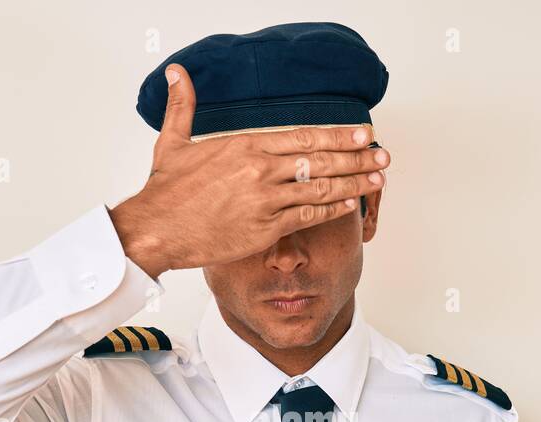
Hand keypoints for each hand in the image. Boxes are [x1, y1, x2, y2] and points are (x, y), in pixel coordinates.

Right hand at [108, 62, 389, 279]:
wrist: (156, 228)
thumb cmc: (166, 191)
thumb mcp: (173, 141)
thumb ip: (183, 106)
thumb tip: (177, 73)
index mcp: (245, 145)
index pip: (303, 137)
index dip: (337, 135)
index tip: (361, 133)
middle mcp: (260, 170)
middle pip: (320, 160)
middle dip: (357, 157)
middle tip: (383, 155)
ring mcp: (265, 201)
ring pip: (320, 188)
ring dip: (353, 184)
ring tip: (377, 180)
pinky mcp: (265, 229)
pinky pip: (307, 217)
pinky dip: (332, 210)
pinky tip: (350, 204)